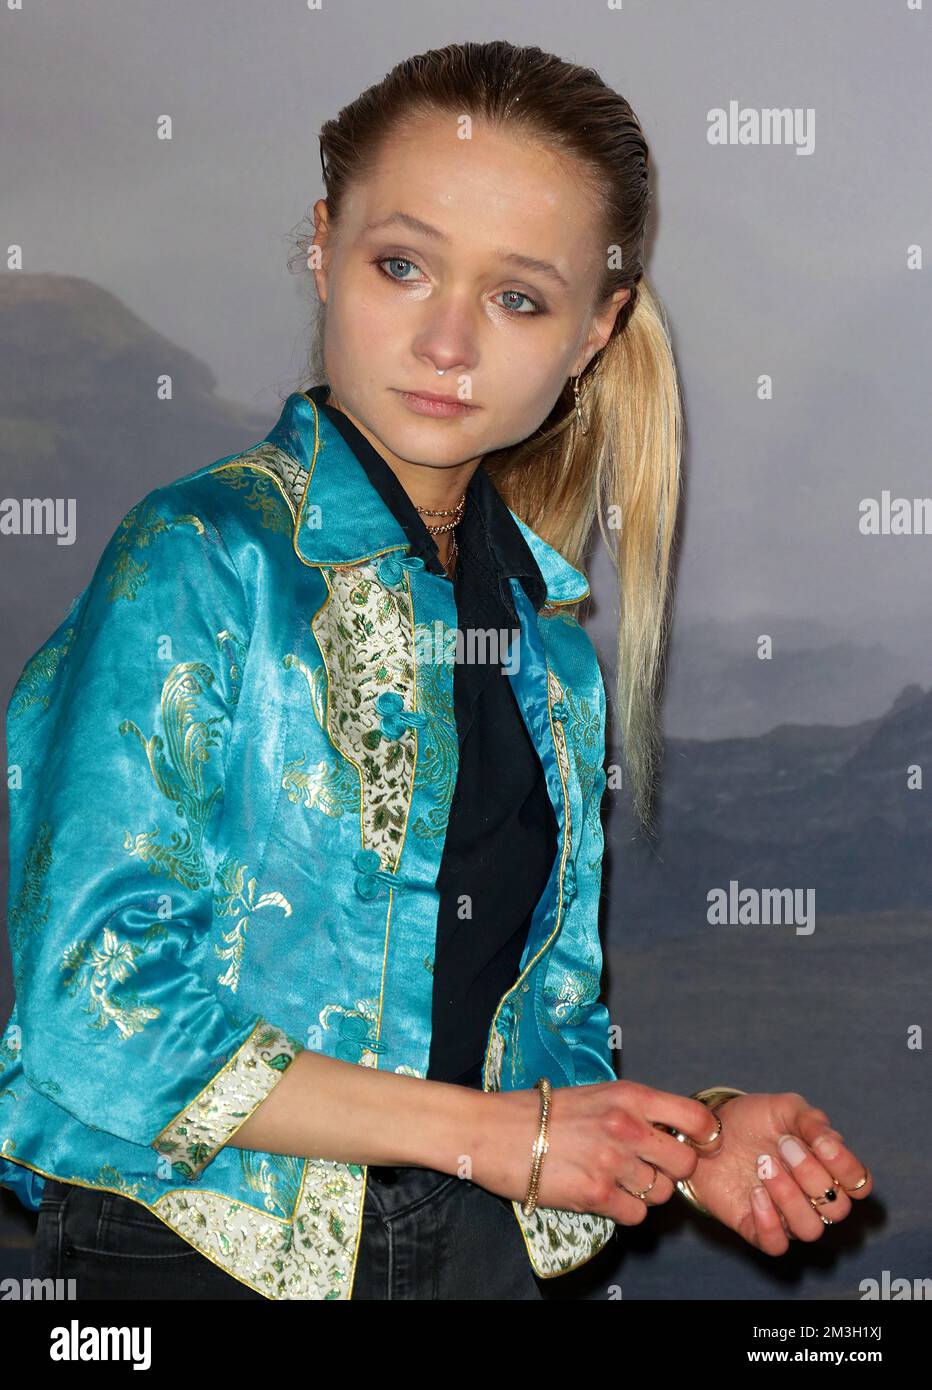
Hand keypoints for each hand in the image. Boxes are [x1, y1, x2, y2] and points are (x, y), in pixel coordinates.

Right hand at [476, 1079, 711, 1223]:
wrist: (493, 1131)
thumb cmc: (541, 1111)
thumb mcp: (596, 1093)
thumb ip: (634, 1110)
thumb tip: (670, 1130)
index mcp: (629, 1096)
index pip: (696, 1118)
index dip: (704, 1137)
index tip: (694, 1144)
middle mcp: (627, 1127)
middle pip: (685, 1162)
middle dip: (671, 1169)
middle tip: (648, 1167)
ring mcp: (612, 1162)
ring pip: (661, 1193)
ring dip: (645, 1192)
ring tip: (616, 1178)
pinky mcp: (596, 1194)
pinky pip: (635, 1215)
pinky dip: (624, 1211)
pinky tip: (602, 1194)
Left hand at [685, 1091, 872, 1254]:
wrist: (710, 1131)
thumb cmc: (754, 1120)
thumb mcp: (783, 1108)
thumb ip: (811, 1120)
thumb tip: (832, 1140)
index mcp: (827, 1168)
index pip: (859, 1183)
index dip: (847, 1167)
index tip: (820, 1142)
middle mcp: (813, 1198)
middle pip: (838, 1208)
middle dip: (812, 1175)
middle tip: (783, 1145)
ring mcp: (786, 1216)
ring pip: (810, 1230)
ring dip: (790, 1197)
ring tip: (764, 1166)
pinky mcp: (756, 1228)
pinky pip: (775, 1245)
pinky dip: (768, 1221)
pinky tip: (754, 1192)